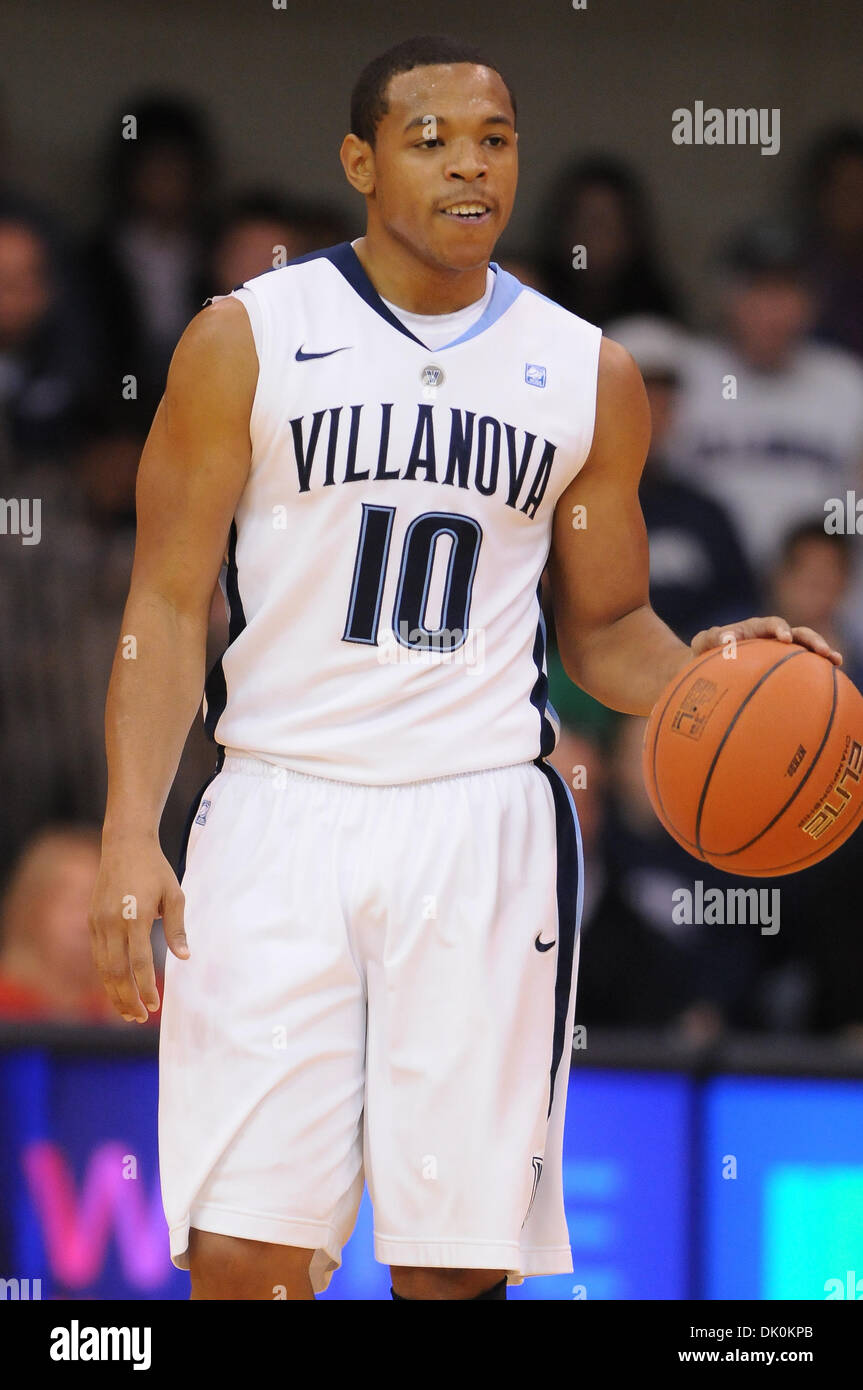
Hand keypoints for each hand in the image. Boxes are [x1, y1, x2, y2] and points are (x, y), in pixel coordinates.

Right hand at [88, 835, 188, 1022]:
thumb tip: (184, 958)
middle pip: (116, 972)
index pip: (139, 963)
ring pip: (103, 967)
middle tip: (140, 1018)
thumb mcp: (175, 895)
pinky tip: (116, 987)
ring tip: (127, 1012)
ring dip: (114, 992)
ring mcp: (98, 922)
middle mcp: (112, 922)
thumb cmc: (155, 870)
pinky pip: (98, 955)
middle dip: (127, 999)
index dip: (146, 987)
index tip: (155, 1006)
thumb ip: (178, 929)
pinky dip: (106, 975)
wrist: (125, 844)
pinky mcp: (92, 920)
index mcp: (136, 916)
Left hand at [690, 615, 841, 665]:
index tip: (785, 638)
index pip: (771, 623)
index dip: (780, 628)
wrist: (704, 665)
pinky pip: (801, 670)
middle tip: (824, 651)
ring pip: (806, 650)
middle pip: (799, 633)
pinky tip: (827, 688)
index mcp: (755, 628)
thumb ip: (710, 637)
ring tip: (837, 662)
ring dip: (823, 653)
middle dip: (812, 640)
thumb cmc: (703, 652)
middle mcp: (772, 638)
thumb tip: (725, 639)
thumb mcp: (703, 643)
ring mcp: (780, 653)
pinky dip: (814, 675)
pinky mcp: (784, 668)